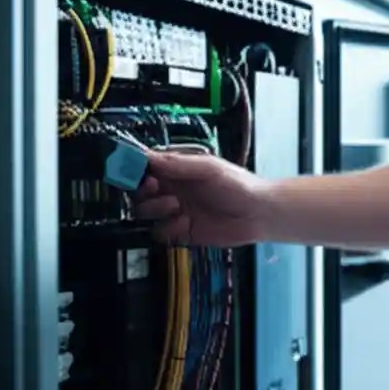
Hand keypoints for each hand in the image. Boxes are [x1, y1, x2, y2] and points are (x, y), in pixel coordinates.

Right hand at [134, 151, 273, 246]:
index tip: (129, 171)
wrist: (260, 215)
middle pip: (140, 191)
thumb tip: (148, 157)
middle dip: (143, 191)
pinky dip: (168, 229)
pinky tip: (186, 223)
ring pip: (146, 212)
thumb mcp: (209, 169)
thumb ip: (179, 164)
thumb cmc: (239, 185)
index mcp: (180, 170)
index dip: (135, 168)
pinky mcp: (182, 232)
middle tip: (155, 188)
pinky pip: (161, 233)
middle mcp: (175, 189)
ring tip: (175, 206)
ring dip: (155, 209)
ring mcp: (176, 211)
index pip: (147, 166)